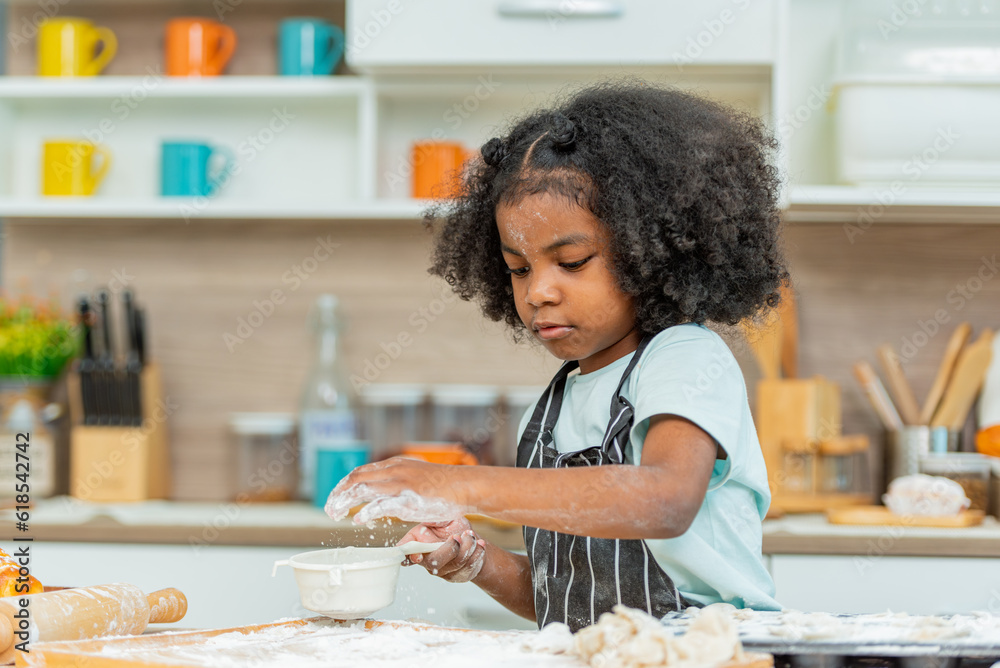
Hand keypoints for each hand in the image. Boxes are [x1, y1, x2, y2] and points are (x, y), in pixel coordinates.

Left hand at [324, 457, 472, 523]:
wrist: (464, 486)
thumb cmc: (442, 486)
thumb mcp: (413, 477)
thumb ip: (394, 486)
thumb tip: (372, 505)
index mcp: (394, 465)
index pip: (360, 471)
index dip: (344, 484)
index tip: (335, 497)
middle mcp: (393, 471)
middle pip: (356, 478)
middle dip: (338, 493)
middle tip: (329, 509)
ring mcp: (400, 484)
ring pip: (362, 489)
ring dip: (344, 502)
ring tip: (334, 514)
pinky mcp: (407, 500)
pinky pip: (380, 506)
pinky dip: (366, 512)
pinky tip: (358, 520)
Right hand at [398, 519, 487, 582]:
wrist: (473, 541)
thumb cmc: (456, 528)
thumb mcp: (446, 517)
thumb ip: (436, 517)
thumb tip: (425, 514)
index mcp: (420, 542)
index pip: (407, 553)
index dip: (408, 556)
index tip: (418, 555)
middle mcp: (428, 558)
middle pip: (433, 561)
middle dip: (449, 549)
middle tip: (458, 537)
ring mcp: (443, 570)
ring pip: (455, 563)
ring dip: (467, 547)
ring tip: (471, 535)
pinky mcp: (458, 575)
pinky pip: (468, 567)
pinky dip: (477, 553)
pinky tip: (479, 544)